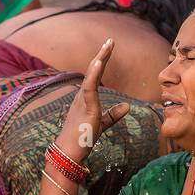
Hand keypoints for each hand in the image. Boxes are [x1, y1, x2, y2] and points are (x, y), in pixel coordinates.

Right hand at [53, 39, 128, 161]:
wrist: (68, 154)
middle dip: (102, 55)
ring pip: (91, 76)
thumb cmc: (81, 140)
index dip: (102, 62)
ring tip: (108, 45)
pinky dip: (94, 74)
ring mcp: (83, 101)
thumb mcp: (101, 125)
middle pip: (93, 71)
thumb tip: (127, 106)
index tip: (109, 48)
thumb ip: (113, 115)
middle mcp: (82, 96)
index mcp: (85, 99)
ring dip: (100, 59)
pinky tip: (99, 62)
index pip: (95, 77)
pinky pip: (90, 88)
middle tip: (111, 40)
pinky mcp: (86, 108)